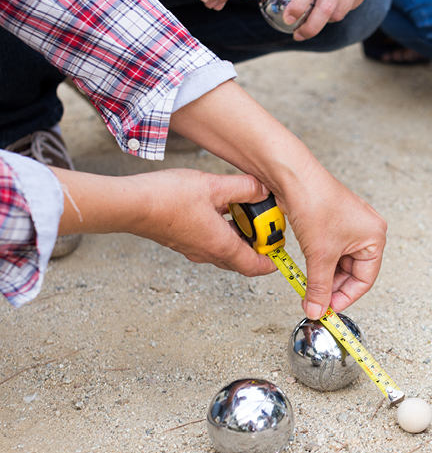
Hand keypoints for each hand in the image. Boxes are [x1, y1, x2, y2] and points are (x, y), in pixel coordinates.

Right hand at [54, 168, 276, 276]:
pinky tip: (222, 208)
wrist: (130, 204)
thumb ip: (243, 188)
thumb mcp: (214, 186)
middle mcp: (208, 253)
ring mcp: (193, 248)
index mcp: (222, 246)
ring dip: (240, 236)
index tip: (280, 246)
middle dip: (258, 246)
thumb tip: (262, 189)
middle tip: (266, 225)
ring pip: (226, 250)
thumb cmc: (167, 198)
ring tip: (246, 212)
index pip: (256, 266)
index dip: (273, 261)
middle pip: (242, 259)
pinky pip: (210, 241)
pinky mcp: (182, 240)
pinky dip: (223, 230)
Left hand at [169, 81, 386, 317]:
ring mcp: (350, 225)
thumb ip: (319, 287)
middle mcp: (367, 230)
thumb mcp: (320, 255)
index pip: (365, 279)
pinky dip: (319, 262)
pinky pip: (331, 250)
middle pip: (353, 272)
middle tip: (315, 301)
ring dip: (324, 275)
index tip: (327, 309)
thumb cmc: (316, 204)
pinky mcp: (333, 221)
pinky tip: (307, 269)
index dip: (345, 297)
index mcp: (375, 237)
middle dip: (333, 287)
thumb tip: (317, 309)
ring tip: (309, 286)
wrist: (293, 176)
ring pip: (339, 262)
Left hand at [247, 0, 372, 40]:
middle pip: (327, 8)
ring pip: (340, 12)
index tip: (288, 20)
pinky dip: (337, 12)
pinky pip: (349, 7)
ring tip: (310, 22)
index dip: (298, 8)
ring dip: (323, 22)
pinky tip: (327, 6)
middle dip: (311, 27)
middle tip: (298, 34)